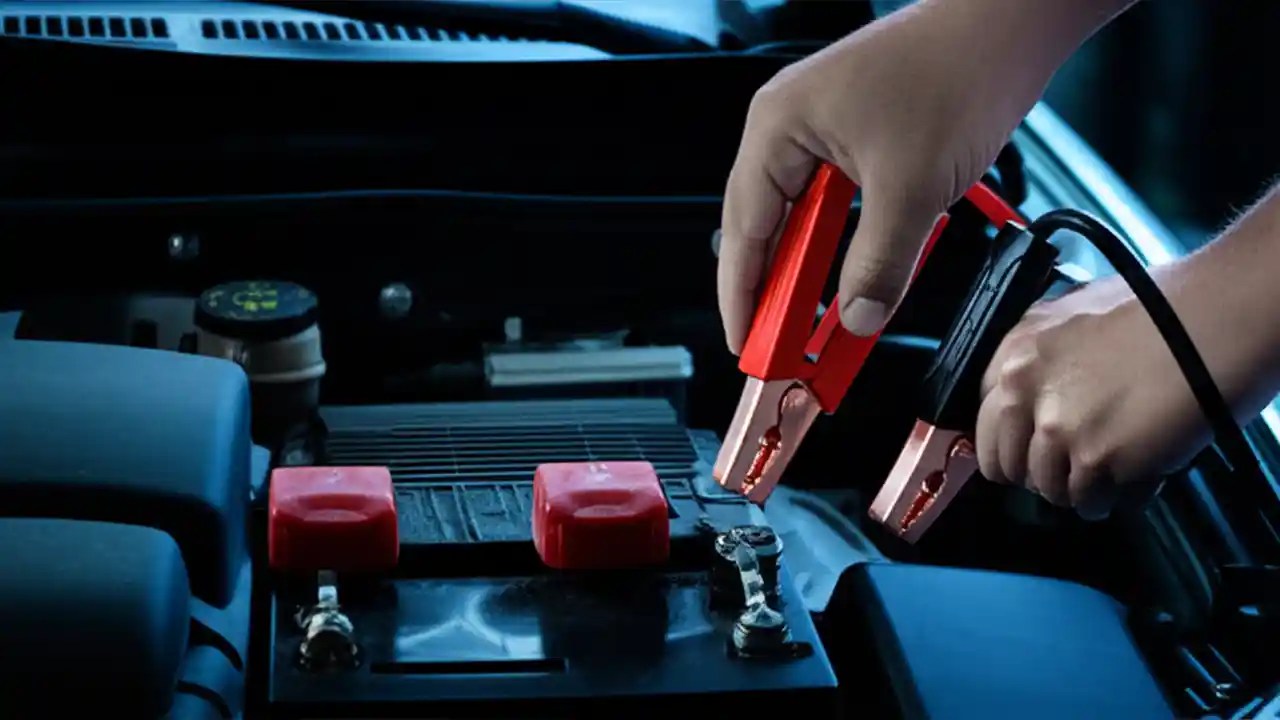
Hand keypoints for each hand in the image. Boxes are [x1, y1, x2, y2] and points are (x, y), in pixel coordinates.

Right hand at [716, 0, 1134, 351]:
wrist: (1011, 25)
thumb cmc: (955, 70)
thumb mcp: (912, 188)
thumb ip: (879, 264)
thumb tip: (856, 317)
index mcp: (777, 127)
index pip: (745, 230)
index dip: (743, 295)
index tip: (748, 344)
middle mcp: (789, 126)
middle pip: (768, 229)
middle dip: (777, 291)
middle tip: (782, 347)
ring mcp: (823, 130)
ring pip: (808, 221)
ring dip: (818, 270)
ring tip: (821, 321)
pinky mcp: (859, 137)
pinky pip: (841, 205)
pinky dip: (850, 245)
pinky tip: (866, 273)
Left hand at [974, 276, 1207, 518]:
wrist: (1213, 321)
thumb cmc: (1158, 309)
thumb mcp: (1072, 314)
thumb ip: (1040, 355)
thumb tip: (1027, 390)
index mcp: (1013, 353)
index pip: (984, 421)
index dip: (1011, 440)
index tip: (1028, 449)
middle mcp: (1023, 392)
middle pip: (1005, 465)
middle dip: (1035, 472)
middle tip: (1071, 467)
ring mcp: (1057, 429)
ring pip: (1047, 490)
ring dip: (1079, 488)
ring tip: (1113, 470)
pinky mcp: (1096, 459)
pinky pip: (1090, 503)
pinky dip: (1114, 499)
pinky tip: (1136, 477)